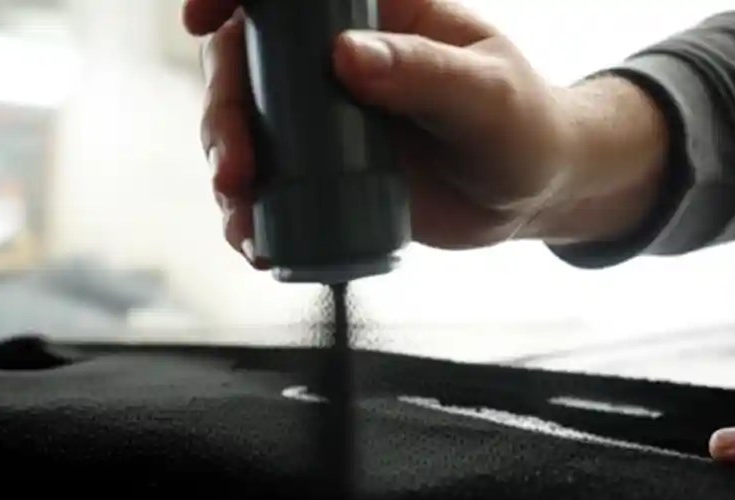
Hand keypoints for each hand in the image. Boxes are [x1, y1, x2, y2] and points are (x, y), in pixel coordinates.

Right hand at [184, 0, 670, 267]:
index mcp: (374, 12)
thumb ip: (425, 73)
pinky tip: (255, 242)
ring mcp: (324, 119)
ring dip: (226, 171)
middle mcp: (337, 59)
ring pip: (246, 129)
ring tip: (241, 219)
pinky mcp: (325, 174)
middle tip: (235, 169)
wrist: (532, 195)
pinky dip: (251, 216)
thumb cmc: (523, 126)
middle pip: (245, 65)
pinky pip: (270, 186)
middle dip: (221, 113)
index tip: (202, 22)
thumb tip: (347, 55)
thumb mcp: (487, 96)